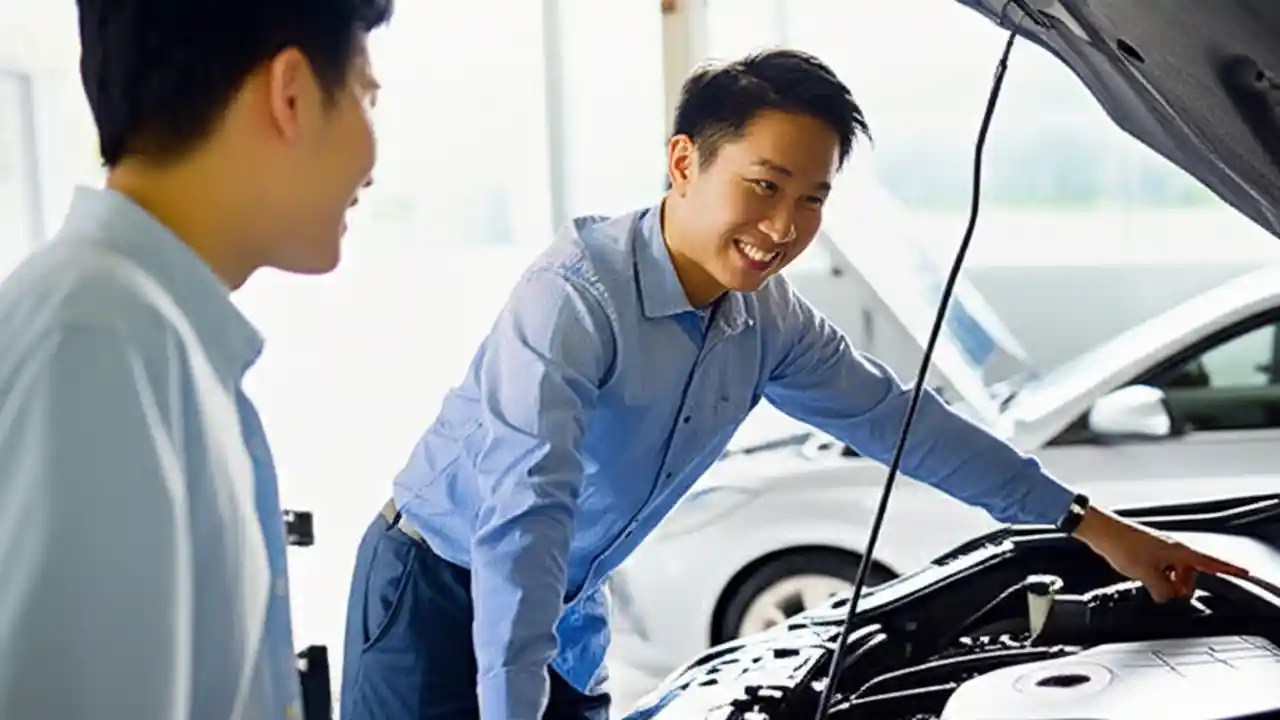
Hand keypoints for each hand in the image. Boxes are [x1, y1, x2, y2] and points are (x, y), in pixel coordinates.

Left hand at [1073, 506, 1249, 601]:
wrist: (1101, 531)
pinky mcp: (1149, 552)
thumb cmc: (1122, 545)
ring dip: (1169, 582)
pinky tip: (1146, 578)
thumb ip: (1163, 590)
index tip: (1243, 573)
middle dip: (1183, 585)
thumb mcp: (1146, 574)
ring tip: (1153, 584)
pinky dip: (1159, 577)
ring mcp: (1161, 549)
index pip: (1210, 562)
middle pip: (1192, 572)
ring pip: (1176, 572)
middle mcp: (1173, 548)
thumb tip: (1169, 598)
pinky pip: (1163, 569)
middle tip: (1167, 591)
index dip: (1228, 569)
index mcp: (1179, 550)